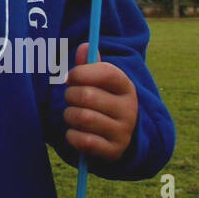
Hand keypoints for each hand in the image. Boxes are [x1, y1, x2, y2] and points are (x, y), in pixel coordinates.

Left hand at [64, 42, 138, 161]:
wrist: (118, 135)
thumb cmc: (101, 99)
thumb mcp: (98, 81)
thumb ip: (89, 64)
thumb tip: (85, 47)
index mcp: (125, 86)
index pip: (106, 72)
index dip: (82, 73)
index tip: (71, 77)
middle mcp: (129, 109)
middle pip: (87, 96)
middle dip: (70, 95)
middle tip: (70, 98)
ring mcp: (123, 131)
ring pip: (83, 118)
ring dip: (69, 115)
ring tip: (72, 114)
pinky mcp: (114, 151)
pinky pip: (84, 141)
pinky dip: (72, 136)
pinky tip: (74, 132)